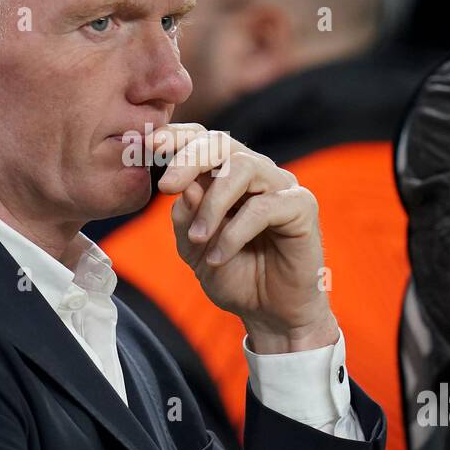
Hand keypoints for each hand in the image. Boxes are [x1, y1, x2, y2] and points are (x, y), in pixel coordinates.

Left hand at [152, 124, 337, 353]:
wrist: (269, 313)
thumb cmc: (234, 275)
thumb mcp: (194, 247)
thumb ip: (185, 216)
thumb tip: (183, 186)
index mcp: (227, 175)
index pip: (203, 140)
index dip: (176, 136)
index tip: (147, 145)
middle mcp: (256, 173)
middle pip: (222, 143)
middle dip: (189, 160)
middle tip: (165, 187)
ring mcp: (281, 187)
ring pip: (243, 168)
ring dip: (213, 203)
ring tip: (197, 239)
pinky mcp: (302, 207)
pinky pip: (264, 207)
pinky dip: (234, 233)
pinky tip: (219, 257)